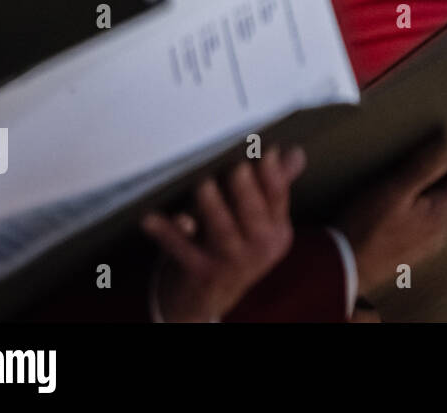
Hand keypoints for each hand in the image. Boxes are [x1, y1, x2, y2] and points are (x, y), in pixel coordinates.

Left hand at [142, 145, 305, 321]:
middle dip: (245, 191)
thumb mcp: (261, 221)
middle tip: (236, 167)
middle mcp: (259, 248)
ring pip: (222, 232)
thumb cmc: (238, 246)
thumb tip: (295, 153)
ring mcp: (230, 262)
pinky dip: (167, 234)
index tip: (264, 152)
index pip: (278, 198)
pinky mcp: (200, 272)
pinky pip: (182, 250)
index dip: (273, 175)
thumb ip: (275, 185)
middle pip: (254, 216)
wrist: (214, 294)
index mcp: (277, 231)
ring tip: (204, 185)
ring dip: (212, 208)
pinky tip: (151, 218)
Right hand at [334, 135, 446, 294]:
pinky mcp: (410, 247)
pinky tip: (422, 195)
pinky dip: (435, 200)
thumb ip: (426, 167)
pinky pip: (433, 218)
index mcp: (441, 214)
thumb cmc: (366, 226)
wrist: (342, 267)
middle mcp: (440, 231)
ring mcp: (426, 243)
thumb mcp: (395, 190)